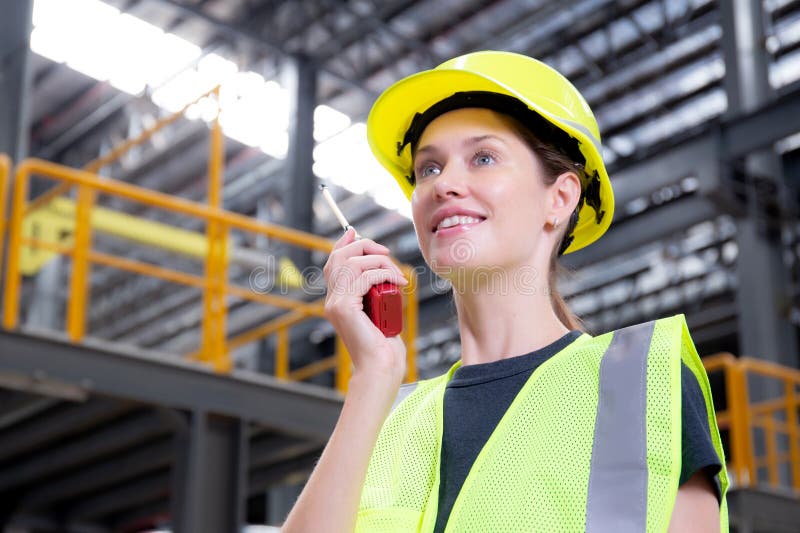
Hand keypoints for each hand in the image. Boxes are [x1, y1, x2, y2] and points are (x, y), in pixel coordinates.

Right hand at [323, 227, 408, 383]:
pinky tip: (397, 282)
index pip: (333, 261)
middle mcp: (332, 299)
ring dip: (379, 262)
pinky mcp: (344, 307)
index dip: (344, 243)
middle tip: (387, 254)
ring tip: (397, 276)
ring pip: (353, 262)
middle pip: (341, 256)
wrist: (381, 367)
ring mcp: (335, 303)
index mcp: (337, 299)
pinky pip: (364, 276)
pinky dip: (383, 273)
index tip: (356, 232)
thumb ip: (375, 290)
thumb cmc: (385, 344)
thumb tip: (381, 267)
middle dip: (365, 246)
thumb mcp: (380, 309)